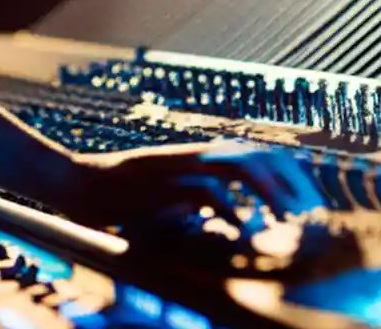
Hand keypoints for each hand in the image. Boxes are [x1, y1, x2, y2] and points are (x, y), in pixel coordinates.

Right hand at [58, 140, 325, 232]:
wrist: (75, 184)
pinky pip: (205, 191)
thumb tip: (233, 221)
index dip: (285, 171)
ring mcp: (178, 166)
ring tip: (284, 215)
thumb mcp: (168, 198)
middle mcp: (193, 155)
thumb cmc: (120, 198)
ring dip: (266, 189)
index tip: (304, 197)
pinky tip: (241, 228)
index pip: (255, 152)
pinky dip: (227, 209)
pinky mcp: (163, 182)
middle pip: (255, 154)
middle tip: (305, 208)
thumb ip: (199, 203)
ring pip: (236, 166)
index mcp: (198, 156)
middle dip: (285, 179)